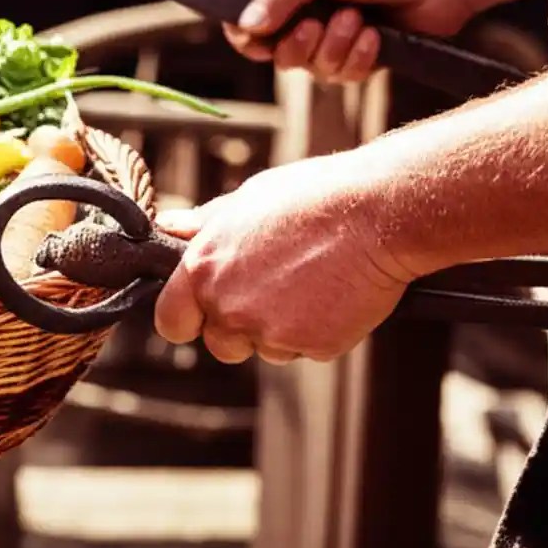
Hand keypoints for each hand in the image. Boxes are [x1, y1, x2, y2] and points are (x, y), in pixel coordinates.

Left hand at [152, 158, 411, 364]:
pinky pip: (306, 350)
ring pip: (266, 349)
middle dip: (241, 328)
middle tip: (274, 289)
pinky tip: (333, 293)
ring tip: (310, 282)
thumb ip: (203, 225)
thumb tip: (169, 225)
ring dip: (282, 329)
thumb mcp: (247, 200)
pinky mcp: (313, 346)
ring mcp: (271, 332)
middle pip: (220, 345)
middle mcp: (229, 306)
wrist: (378, 213)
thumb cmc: (313, 197)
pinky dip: (318, 331)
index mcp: (204, 268)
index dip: (186, 319)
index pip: (170, 321)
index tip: (201, 313)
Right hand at [226, 0, 522, 80]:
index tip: (257, 41)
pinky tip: (377, 37)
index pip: (248, 11)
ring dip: (334, 49)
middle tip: (316, 25)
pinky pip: (344, 75)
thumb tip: (246, 26)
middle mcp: (310, 5)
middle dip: (297, 44)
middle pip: (277, 50)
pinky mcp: (365, 53)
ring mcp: (337, 31)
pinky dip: (358, 60)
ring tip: (360, 20)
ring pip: (312, 68)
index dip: (247, 33)